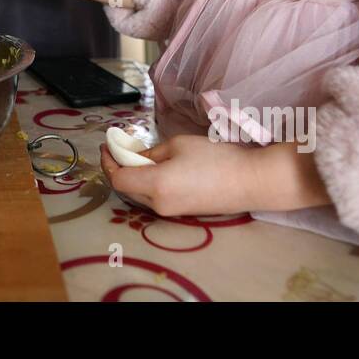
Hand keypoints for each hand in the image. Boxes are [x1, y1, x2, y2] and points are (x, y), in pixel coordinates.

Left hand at [100, 135, 262, 216]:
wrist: (252, 181)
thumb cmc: (216, 157)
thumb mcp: (178, 145)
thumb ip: (150, 153)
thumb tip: (135, 157)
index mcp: (155, 185)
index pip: (118, 179)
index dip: (108, 162)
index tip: (107, 145)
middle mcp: (159, 204)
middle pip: (128, 188)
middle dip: (121, 167)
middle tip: (123, 147)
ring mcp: (172, 212)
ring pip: (141, 195)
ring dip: (136, 177)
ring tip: (141, 156)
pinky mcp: (184, 214)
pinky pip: (157, 199)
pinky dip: (151, 184)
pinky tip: (159, 170)